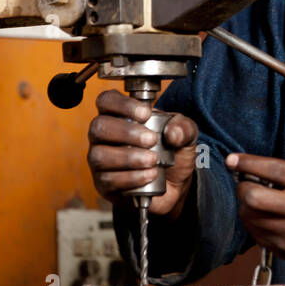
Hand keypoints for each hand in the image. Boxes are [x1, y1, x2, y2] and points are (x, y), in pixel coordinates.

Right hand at [87, 90, 199, 217]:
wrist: (174, 185)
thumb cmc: (172, 153)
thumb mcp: (185, 136)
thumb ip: (183, 128)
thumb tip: (172, 133)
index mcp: (119, 116)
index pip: (106, 101)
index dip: (122, 104)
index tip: (145, 113)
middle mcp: (104, 137)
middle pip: (99, 127)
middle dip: (126, 132)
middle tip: (151, 140)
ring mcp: (101, 161)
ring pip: (100, 155)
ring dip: (128, 157)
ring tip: (153, 160)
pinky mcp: (104, 184)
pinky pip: (108, 179)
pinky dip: (131, 177)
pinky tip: (149, 175)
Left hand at [226, 152, 284, 276]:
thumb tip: (261, 170)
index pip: (274, 170)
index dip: (248, 163)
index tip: (232, 159)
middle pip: (254, 197)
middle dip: (243, 187)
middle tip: (246, 183)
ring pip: (249, 216)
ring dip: (246, 205)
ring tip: (256, 200)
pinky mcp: (284, 249)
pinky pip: (255, 233)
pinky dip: (253, 221)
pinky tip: (263, 216)